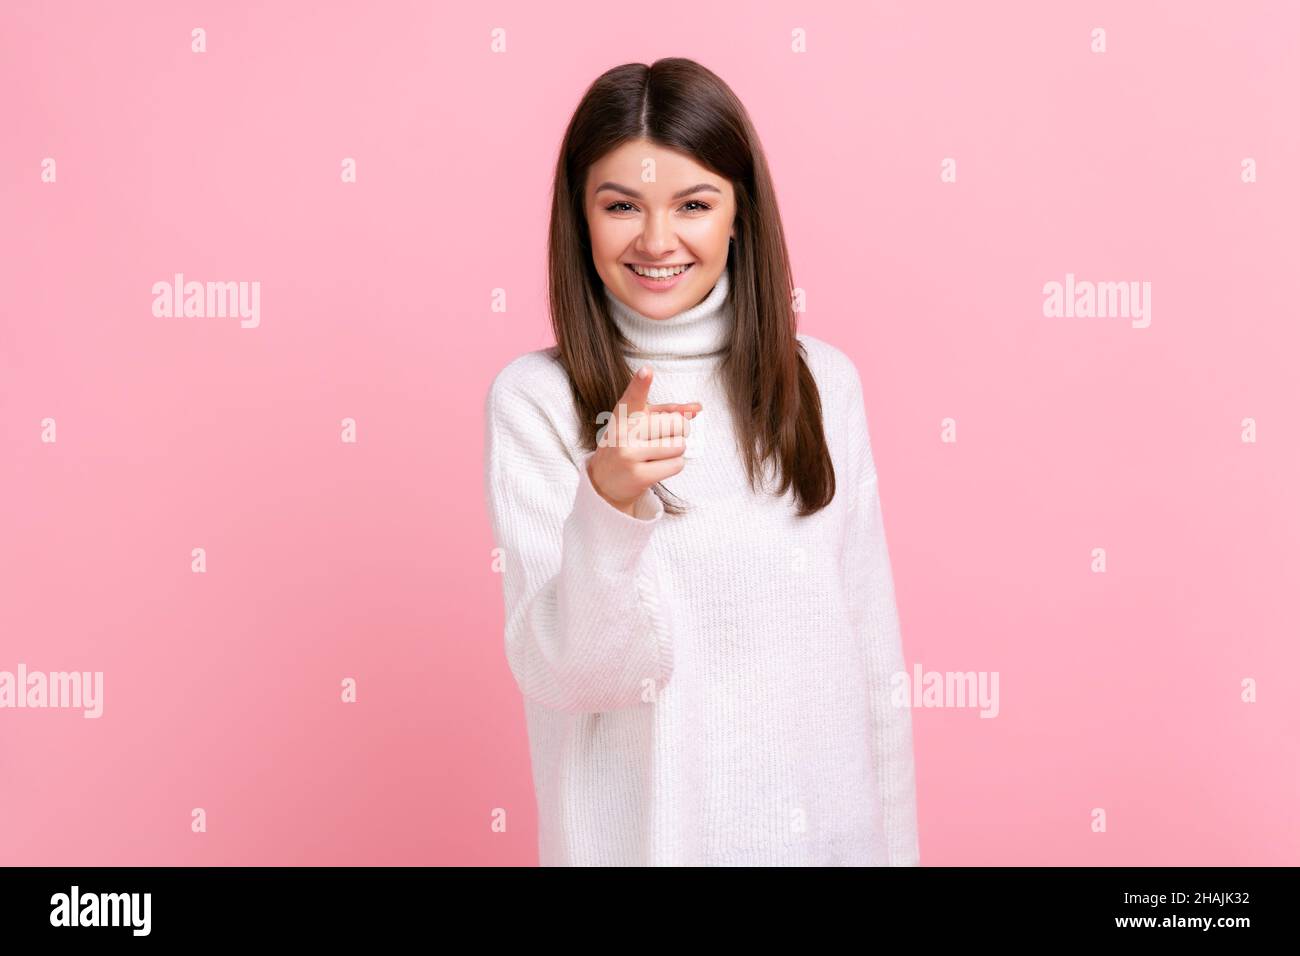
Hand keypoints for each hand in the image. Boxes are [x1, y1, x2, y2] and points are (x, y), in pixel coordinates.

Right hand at [588, 364, 701, 515]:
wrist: (604, 481)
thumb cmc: (628, 444)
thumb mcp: (641, 423)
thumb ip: (668, 412)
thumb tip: (697, 408)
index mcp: (623, 415)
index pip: (633, 397)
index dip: (640, 384)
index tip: (646, 371)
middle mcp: (624, 433)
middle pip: (676, 423)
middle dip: (679, 431)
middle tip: (664, 437)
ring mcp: (629, 455)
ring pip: (679, 446)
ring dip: (676, 451)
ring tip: (657, 454)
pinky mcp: (639, 476)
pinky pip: (677, 464)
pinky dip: (674, 465)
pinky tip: (657, 467)